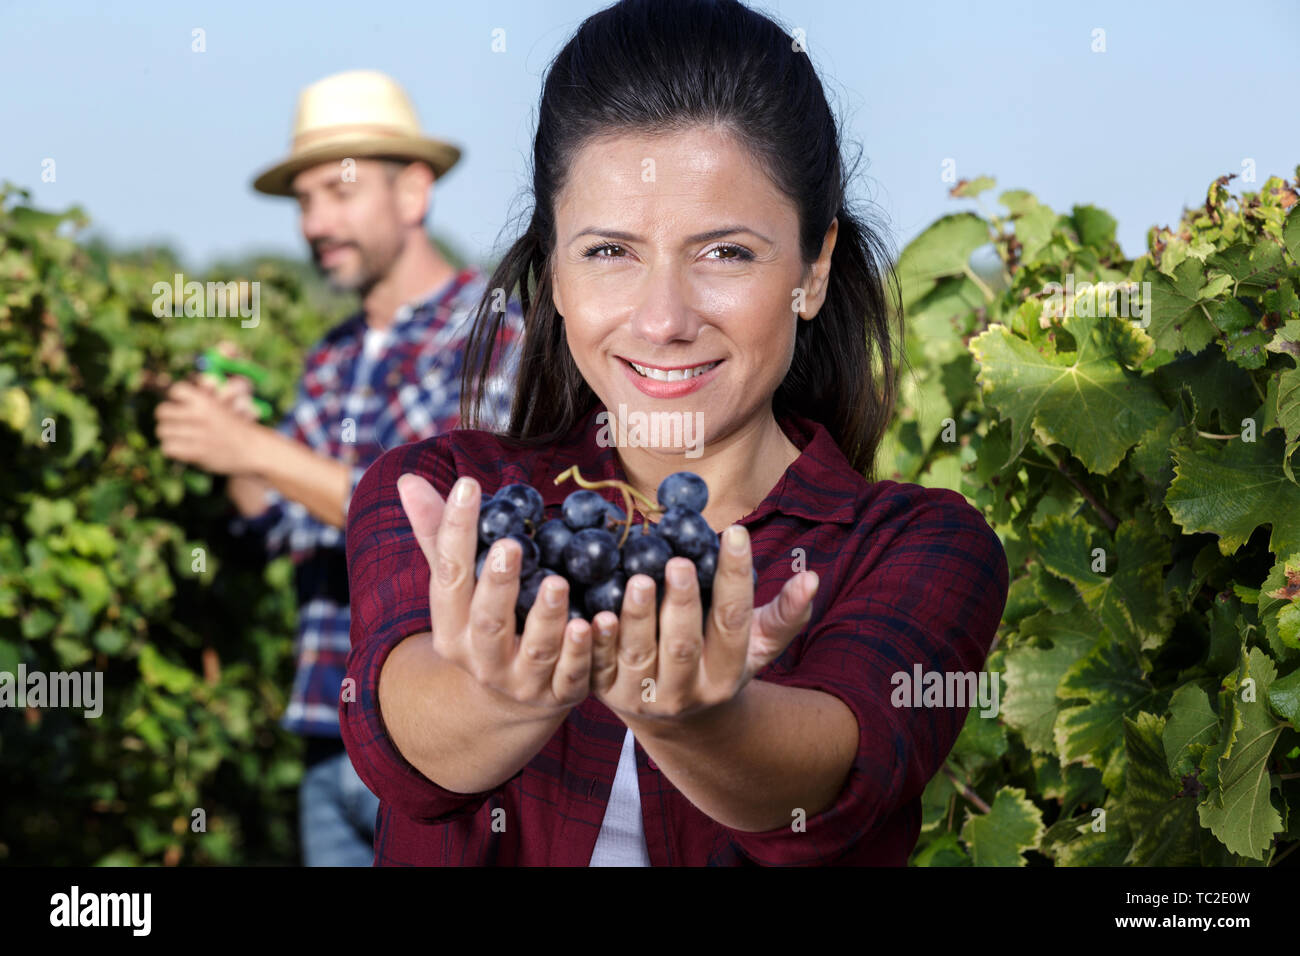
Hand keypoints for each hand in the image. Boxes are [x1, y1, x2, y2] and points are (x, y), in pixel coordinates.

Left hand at [154, 380, 258, 473]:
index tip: (180, 406)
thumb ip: (203, 399)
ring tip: (178, 438)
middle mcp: (200, 415)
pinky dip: (172, 449)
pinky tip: (181, 449)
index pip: (176, 390)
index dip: (175, 399)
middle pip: (162, 411)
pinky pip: (168, 448)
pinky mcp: (196, 452)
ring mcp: (198, 434)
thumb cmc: (237, 427)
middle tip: (173, 423)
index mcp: (207, 401)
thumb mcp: (223, 407)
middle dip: (167, 418)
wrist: (254, 449)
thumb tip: (177, 391)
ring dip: (168, 435)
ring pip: (162, 431)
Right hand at [396, 473, 611, 716]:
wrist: (513, 698)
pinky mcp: (560, 694)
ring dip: (546, 616)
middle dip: (498, 584)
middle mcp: (482, 659)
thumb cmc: (484, 619)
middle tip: (511, 545)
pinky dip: (584, 650)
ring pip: (535, 650)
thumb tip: (409, 481)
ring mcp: (522, 681)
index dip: (455, 531)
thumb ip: (440, 535)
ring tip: (557, 581)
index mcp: (451, 628)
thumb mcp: (462, 585)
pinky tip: (594, 623)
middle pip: (487, 621)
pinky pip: (573, 674)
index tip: (468, 486)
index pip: (449, 576)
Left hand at [591, 523, 817, 727]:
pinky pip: (596, 666)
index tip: (735, 533)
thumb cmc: (718, 661)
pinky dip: (594, 641)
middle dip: (683, 603)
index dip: (736, 578)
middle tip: (679, 561)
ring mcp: (642, 696)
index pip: (733, 622)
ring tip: (639, 578)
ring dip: (637, 616)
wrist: (674, 718)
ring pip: (639, 655)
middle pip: (683, 645)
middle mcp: (685, 691)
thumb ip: (783, 613)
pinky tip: (593, 613)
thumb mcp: (754, 645)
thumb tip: (810, 577)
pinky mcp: (603, 693)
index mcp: (726, 674)